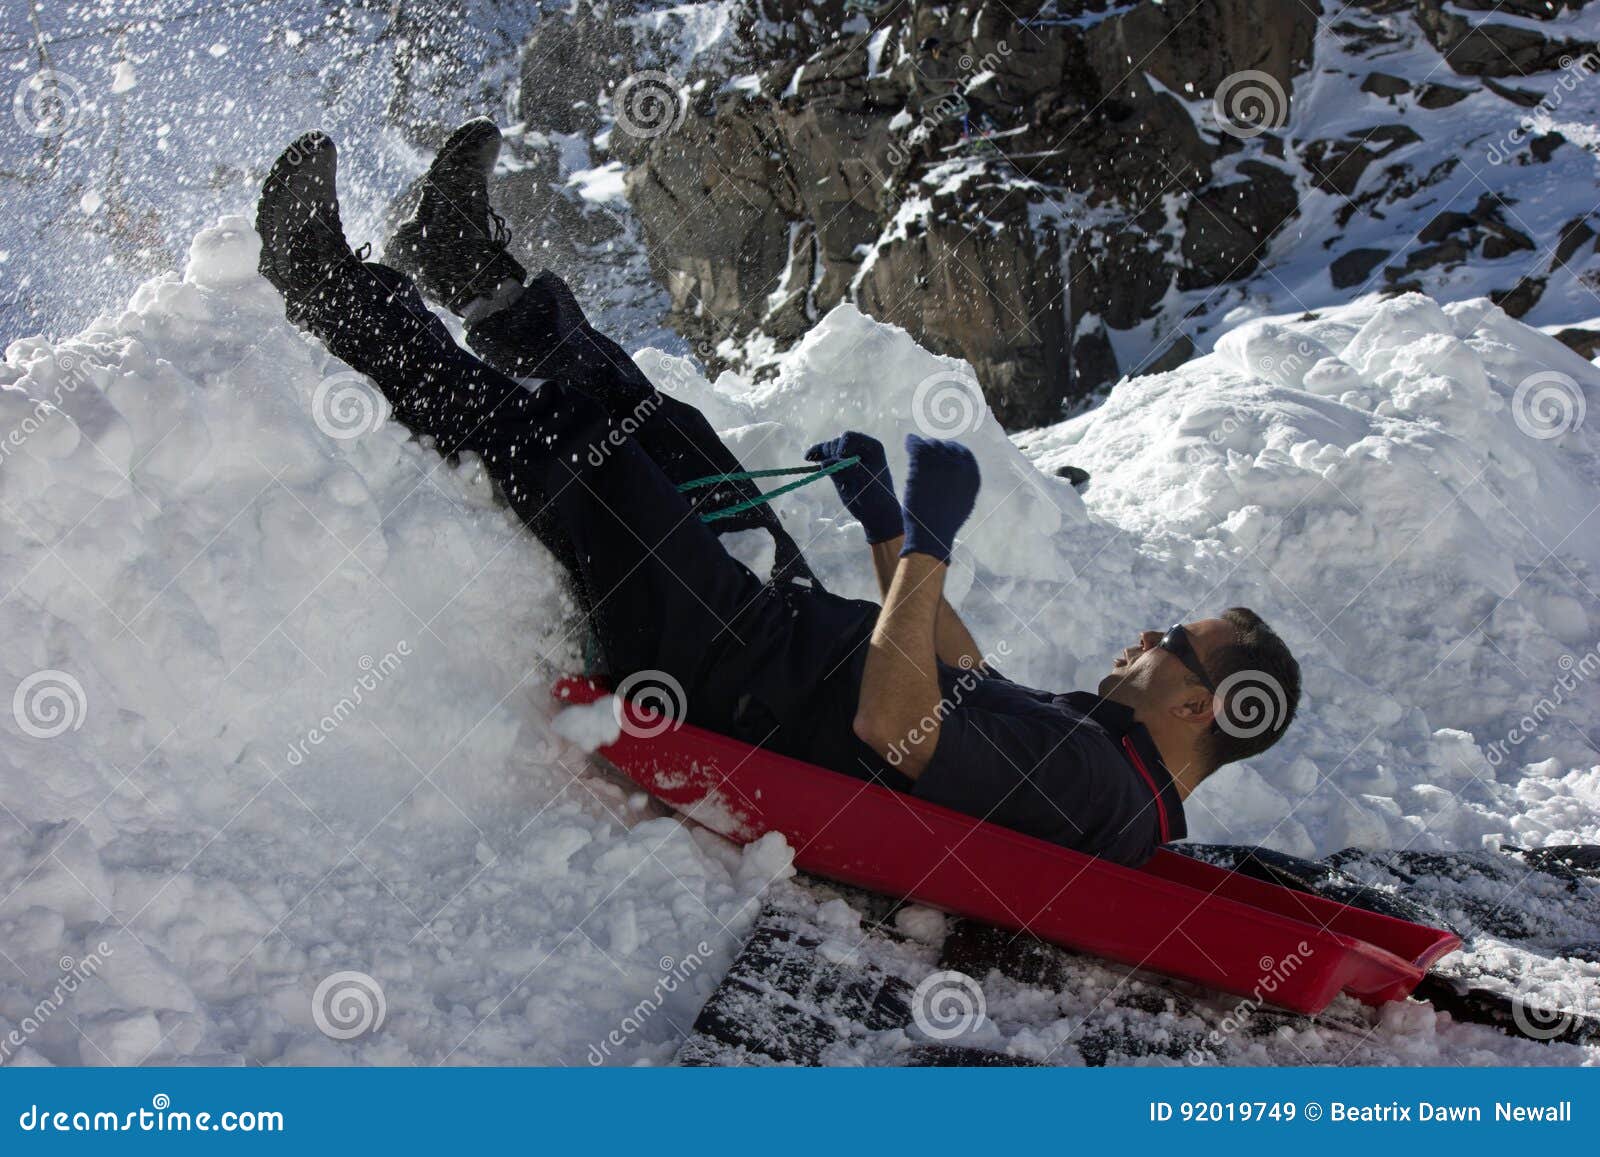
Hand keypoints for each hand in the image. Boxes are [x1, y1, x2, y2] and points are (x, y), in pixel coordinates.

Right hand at [805, 431, 901, 543]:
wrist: (875, 511)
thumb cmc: (875, 496)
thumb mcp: (863, 482)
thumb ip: (846, 469)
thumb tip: (825, 462)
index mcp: (872, 447)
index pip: (850, 438)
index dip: (842, 447)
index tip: (841, 458)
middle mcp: (860, 448)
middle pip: (837, 442)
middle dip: (831, 454)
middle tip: (836, 472)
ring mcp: (848, 456)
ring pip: (829, 449)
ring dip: (824, 457)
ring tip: (824, 469)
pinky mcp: (839, 465)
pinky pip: (825, 455)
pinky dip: (817, 455)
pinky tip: (807, 458)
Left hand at [899, 434, 978, 563]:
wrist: (930, 533)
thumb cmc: (945, 522)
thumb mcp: (964, 501)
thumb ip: (964, 482)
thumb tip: (961, 469)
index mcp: (972, 475)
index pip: (963, 452)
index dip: (950, 450)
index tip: (941, 451)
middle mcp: (959, 467)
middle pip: (946, 447)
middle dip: (935, 447)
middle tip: (924, 449)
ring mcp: (941, 465)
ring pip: (931, 445)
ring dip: (922, 446)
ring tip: (915, 446)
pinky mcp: (923, 465)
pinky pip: (917, 446)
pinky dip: (912, 443)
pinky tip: (909, 443)